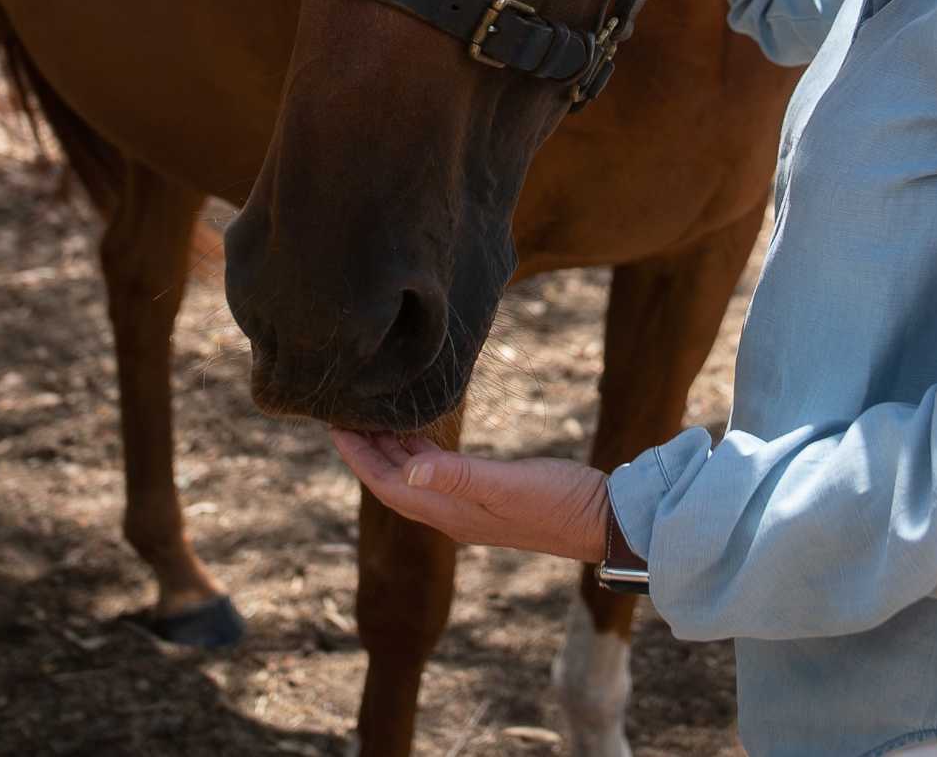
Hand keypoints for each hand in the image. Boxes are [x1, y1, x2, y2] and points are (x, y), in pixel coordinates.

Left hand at [331, 429, 611, 561]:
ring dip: (391, 451)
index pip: (387, 485)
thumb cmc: (559, 503)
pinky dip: (421, 452)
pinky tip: (420, 435)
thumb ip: (458, 477)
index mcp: (449, 513)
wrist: (602, 521)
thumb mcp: (507, 486)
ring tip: (371, 419)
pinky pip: (439, 473)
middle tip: (343, 415)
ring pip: (415, 477)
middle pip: (394, 482)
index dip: (358, 457)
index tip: (334, 426)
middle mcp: (452, 514)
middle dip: (367, 451)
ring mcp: (470, 507)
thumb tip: (408, 469)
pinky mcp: (488, 496)